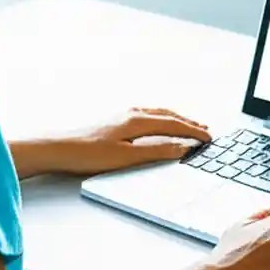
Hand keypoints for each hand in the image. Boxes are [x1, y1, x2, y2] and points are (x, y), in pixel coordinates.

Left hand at [46, 107, 212, 175]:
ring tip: (189, 125)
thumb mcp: (127, 157)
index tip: (209, 138)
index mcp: (138, 120)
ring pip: (159, 113)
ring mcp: (124, 114)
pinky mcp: (117, 119)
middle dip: (189, 122)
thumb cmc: (90, 154)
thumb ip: (157, 151)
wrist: (60, 148)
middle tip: (206, 130)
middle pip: (169, 115)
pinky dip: (163, 118)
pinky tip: (160, 123)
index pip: (175, 124)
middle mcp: (133, 113)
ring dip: (177, 119)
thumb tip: (182, 147)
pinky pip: (149, 115)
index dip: (194, 132)